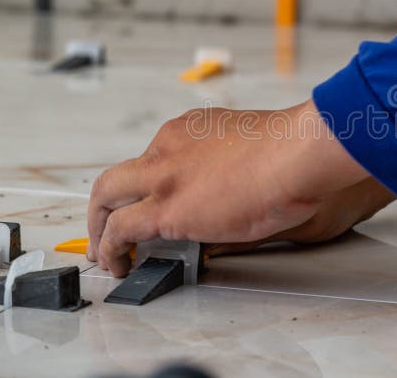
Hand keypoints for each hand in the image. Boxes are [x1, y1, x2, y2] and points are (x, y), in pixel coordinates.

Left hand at [87, 100, 376, 276]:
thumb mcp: (253, 150)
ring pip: (105, 197)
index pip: (156, 158)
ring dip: (100, 228)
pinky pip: (119, 230)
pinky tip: (118, 265)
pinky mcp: (164, 208)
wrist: (296, 152)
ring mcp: (163, 176)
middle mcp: (169, 146)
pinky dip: (110, 249)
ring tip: (105, 254)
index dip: (149, 185)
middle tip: (106, 227)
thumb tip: (236, 198)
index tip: (153, 202)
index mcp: (192, 130)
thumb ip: (233, 169)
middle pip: (118, 175)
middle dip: (105, 204)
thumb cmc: (293, 150)